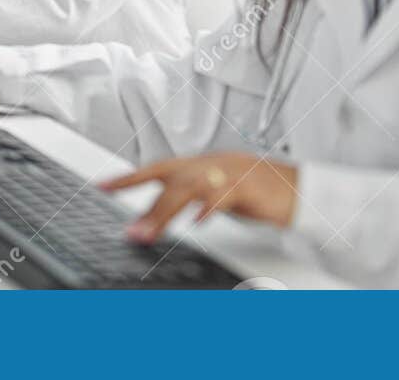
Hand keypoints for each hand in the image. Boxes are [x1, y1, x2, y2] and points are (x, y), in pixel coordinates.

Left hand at [100, 153, 299, 243]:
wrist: (296, 187)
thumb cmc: (253, 192)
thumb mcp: (213, 197)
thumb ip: (184, 202)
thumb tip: (150, 220)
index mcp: (200, 165)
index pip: (157, 168)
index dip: (129, 177)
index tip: (102, 187)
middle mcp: (210, 165)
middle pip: (171, 180)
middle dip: (147, 207)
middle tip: (130, 234)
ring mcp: (229, 172)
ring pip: (191, 187)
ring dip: (166, 212)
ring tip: (149, 235)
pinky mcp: (249, 185)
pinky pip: (225, 195)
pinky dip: (209, 208)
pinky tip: (198, 222)